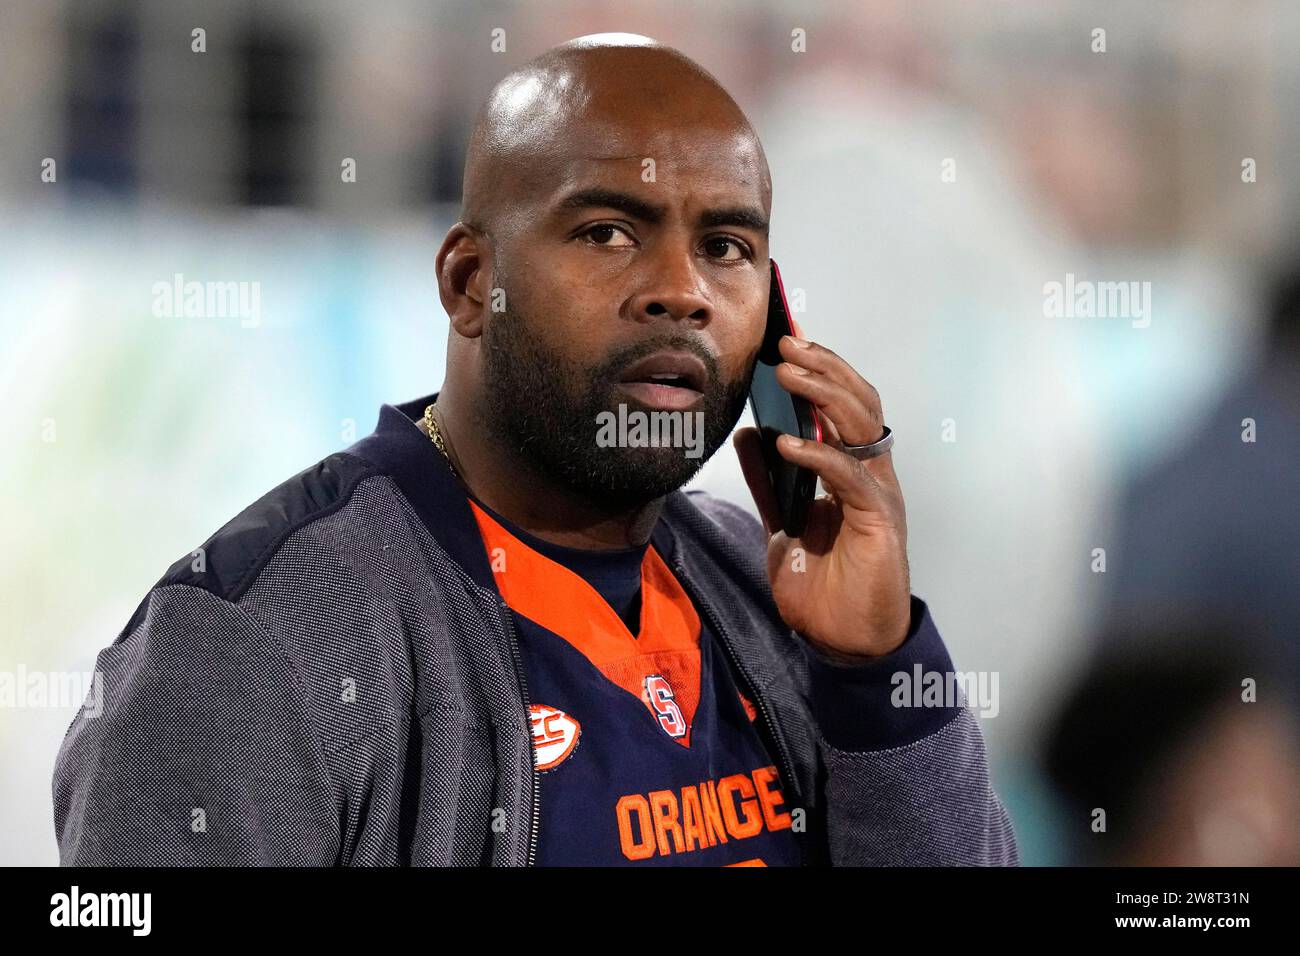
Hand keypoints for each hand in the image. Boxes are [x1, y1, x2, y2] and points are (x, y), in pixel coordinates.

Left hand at [734, 335, 910, 661]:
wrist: (845, 642)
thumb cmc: (822, 585)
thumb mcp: (783, 524)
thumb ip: (769, 481)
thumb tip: (748, 434)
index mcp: (852, 470)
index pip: (844, 405)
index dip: (822, 371)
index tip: (788, 344)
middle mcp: (872, 474)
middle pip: (859, 403)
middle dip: (825, 370)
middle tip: (787, 347)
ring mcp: (879, 495)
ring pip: (862, 428)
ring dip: (825, 397)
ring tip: (789, 377)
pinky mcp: (879, 522)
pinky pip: (850, 478)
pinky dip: (820, 456)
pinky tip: (788, 444)